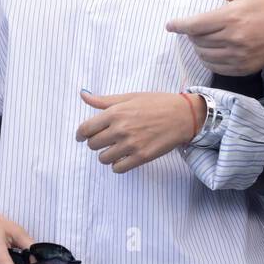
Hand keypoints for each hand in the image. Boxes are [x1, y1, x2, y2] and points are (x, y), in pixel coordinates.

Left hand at [75, 90, 204, 173]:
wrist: (182, 115)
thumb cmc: (156, 103)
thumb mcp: (129, 97)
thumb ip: (104, 100)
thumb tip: (83, 95)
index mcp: (115, 113)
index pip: (86, 129)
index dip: (81, 134)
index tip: (82, 136)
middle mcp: (121, 129)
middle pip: (93, 144)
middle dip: (96, 143)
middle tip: (105, 140)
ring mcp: (131, 144)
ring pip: (103, 158)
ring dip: (106, 155)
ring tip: (116, 148)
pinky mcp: (142, 157)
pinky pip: (118, 168)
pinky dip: (118, 165)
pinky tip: (124, 157)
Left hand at [165, 0, 263, 74]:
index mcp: (231, 17)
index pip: (195, 25)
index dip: (179, 25)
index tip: (170, 25)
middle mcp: (233, 39)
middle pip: (197, 41)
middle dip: (190, 34)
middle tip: (194, 28)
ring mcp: (238, 56)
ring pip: (204, 55)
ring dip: (198, 47)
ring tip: (202, 38)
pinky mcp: (242, 68)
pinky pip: (215, 67)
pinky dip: (208, 59)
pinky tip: (211, 50)